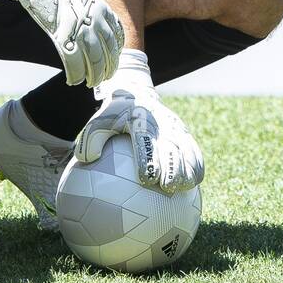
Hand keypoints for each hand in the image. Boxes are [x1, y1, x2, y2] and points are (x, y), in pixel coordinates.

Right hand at [0, 0, 124, 87]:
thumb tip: (94, 6)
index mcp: (101, 7)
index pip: (116, 34)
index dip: (116, 51)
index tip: (113, 59)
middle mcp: (94, 20)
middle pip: (107, 51)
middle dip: (108, 68)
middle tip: (106, 77)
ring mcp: (79, 30)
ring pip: (93, 61)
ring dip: (94, 75)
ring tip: (92, 83)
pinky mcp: (62, 38)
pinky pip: (73, 63)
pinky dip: (75, 75)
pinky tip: (74, 81)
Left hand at [75, 49, 203, 193]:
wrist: (137, 94)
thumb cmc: (115, 114)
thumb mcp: (100, 120)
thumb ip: (91, 137)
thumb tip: (86, 159)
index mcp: (141, 119)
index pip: (146, 141)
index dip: (148, 160)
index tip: (146, 180)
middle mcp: (162, 123)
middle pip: (171, 146)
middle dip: (172, 167)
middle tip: (168, 187)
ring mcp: (176, 128)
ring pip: (187, 149)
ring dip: (188, 169)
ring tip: (184, 188)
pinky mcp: (185, 133)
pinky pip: (195, 151)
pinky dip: (197, 166)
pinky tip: (194, 184)